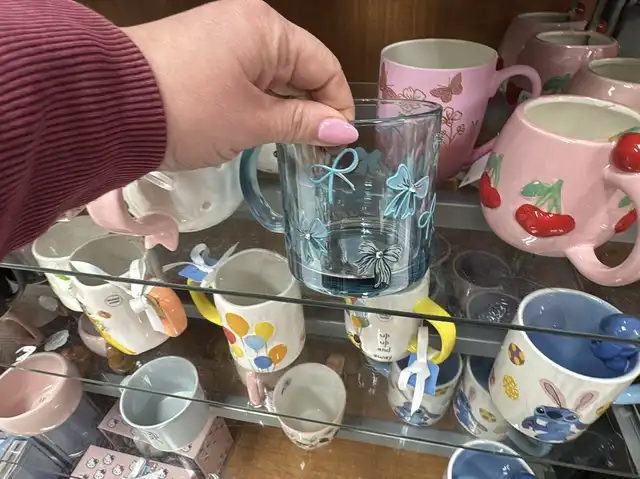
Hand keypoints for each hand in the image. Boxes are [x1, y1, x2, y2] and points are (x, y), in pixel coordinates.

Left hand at [123, 0, 357, 169]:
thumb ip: (302, 123)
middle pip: (298, 68)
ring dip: (282, 109)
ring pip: (270, 75)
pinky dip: (256, 103)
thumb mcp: (252, 121)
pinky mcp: (200, 53)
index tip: (338, 143)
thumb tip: (345, 130)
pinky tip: (258, 129)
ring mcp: (221, 36)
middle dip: (309, 110)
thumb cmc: (188, 110)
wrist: (107, 106)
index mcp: (266, 29)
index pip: (323, 64)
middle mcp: (247, 23)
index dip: (337, 105)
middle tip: (313, 152)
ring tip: (286, 146)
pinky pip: (244, 76)